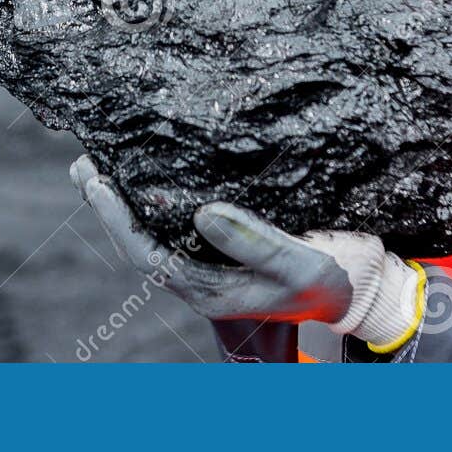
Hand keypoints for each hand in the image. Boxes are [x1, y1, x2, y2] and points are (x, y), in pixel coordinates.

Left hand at [70, 154, 425, 348]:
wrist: (367, 288)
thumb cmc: (339, 277)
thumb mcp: (302, 262)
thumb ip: (254, 242)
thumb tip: (201, 215)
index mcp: (214, 289)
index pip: (147, 253)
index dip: (115, 219)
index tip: (94, 181)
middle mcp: (206, 279)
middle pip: (140, 243)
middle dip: (108, 206)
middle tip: (84, 163)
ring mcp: (215, 265)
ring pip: (156, 234)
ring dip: (126, 203)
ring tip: (102, 165)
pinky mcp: (229, 248)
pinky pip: (178, 225)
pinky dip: (156, 199)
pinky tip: (150, 174)